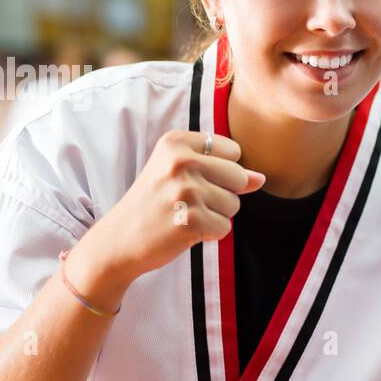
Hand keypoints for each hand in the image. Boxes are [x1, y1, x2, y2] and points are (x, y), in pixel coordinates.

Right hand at [72, 131, 265, 302]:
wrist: (120, 239)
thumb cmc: (155, 203)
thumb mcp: (182, 175)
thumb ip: (223, 171)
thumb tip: (261, 178)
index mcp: (176, 142)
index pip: (234, 151)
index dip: (222, 172)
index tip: (191, 180)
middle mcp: (180, 161)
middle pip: (239, 177)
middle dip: (224, 195)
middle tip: (190, 202)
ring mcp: (185, 191)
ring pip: (234, 205)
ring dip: (216, 216)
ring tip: (185, 215)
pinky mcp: (190, 220)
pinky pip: (225, 227)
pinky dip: (210, 234)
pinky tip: (185, 230)